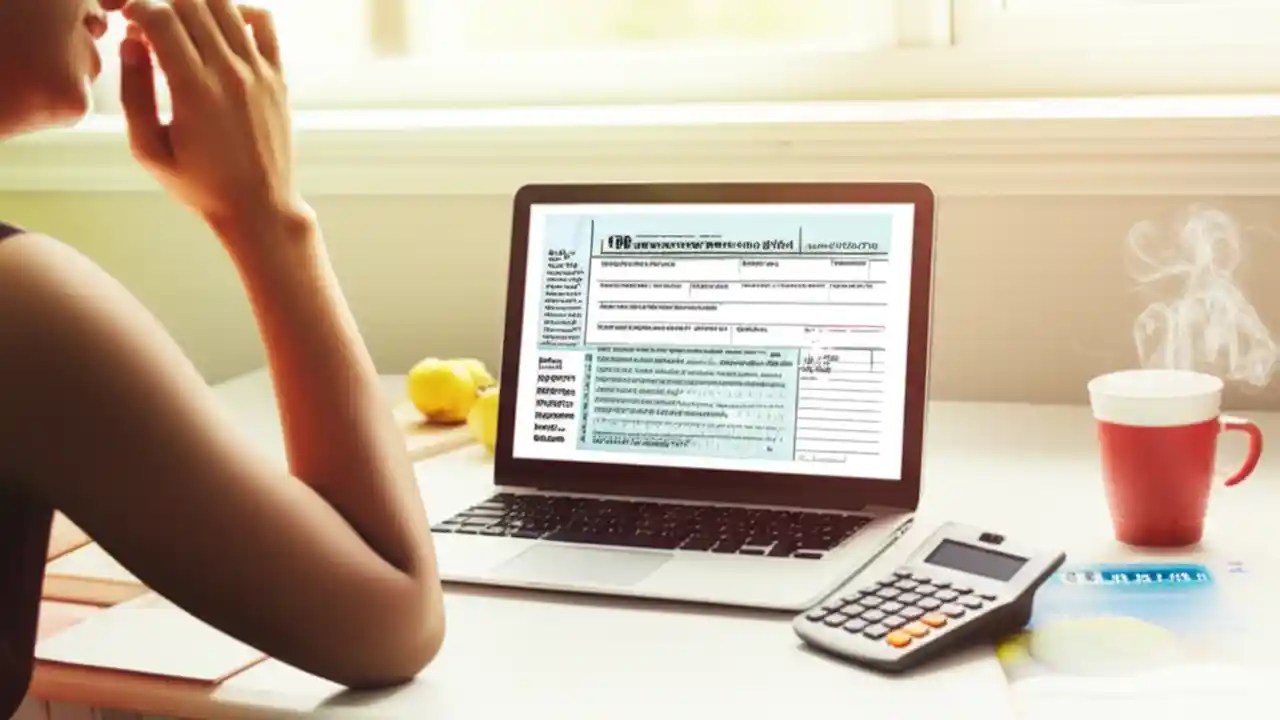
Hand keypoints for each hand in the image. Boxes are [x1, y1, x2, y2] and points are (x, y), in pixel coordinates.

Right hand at [114, 0, 307, 239]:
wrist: (260, 206)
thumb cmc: (200, 185)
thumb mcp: (149, 149)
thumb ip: (133, 92)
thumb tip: (131, 42)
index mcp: (193, 89)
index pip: (161, 17)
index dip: (136, 7)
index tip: (128, 21)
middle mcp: (229, 73)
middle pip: (190, 3)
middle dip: (162, 3)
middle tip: (151, 24)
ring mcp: (258, 72)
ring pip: (225, 5)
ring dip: (195, 4)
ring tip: (182, 24)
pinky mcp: (278, 77)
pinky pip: (264, 22)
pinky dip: (240, 11)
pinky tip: (221, 29)